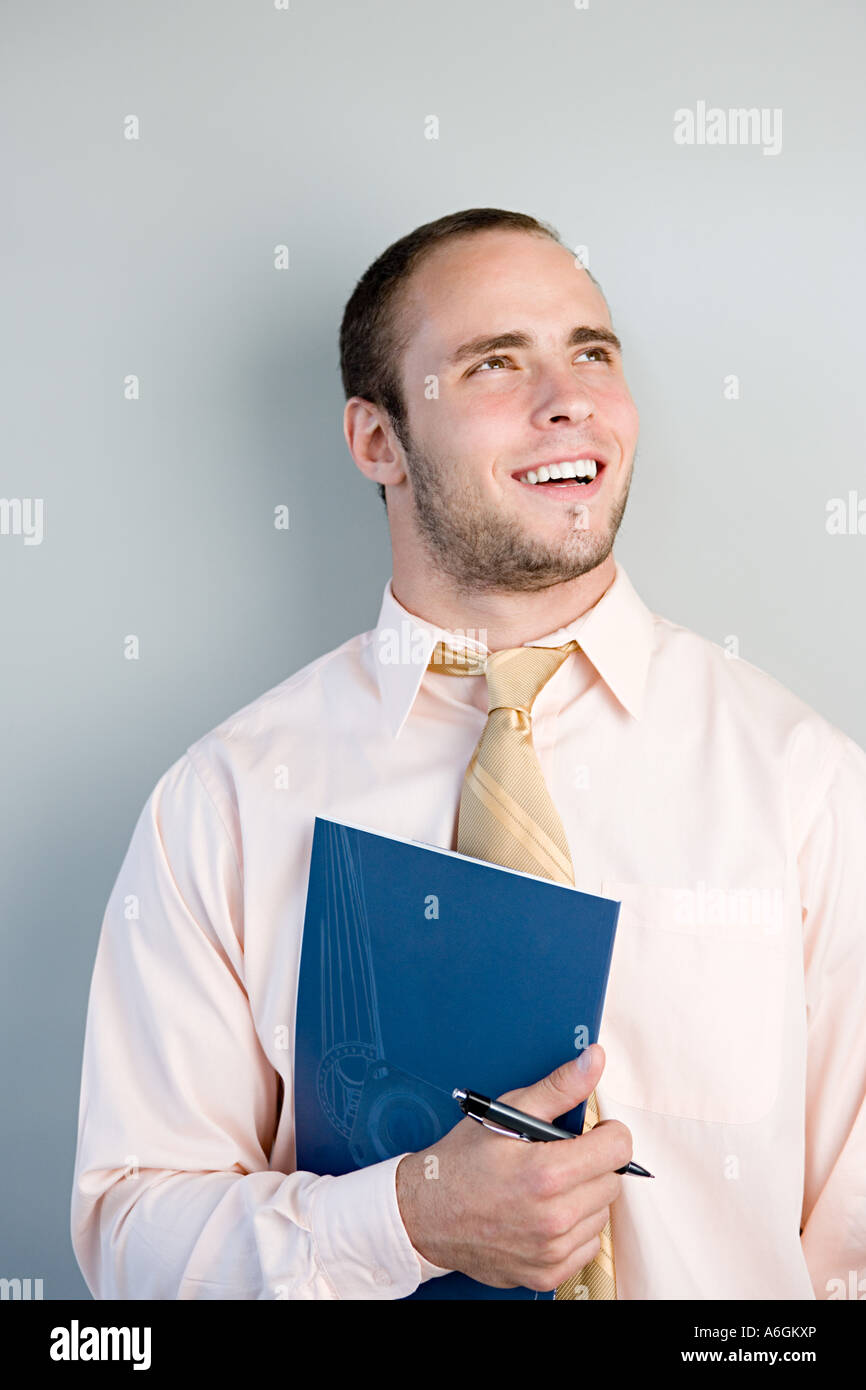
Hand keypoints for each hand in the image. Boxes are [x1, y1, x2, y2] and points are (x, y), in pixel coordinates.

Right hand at [395, 1043, 631, 1291]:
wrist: (427, 1214)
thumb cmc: (463, 1162)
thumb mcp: (507, 1113)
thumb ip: (559, 1087)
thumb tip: (594, 1060)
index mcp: (547, 1173)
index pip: (619, 1149)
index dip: (607, 1133)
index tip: (591, 1134)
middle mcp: (554, 1217)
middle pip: (613, 1180)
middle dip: (593, 1163)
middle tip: (560, 1157)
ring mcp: (552, 1251)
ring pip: (602, 1213)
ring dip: (585, 1196)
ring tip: (549, 1186)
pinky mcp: (548, 1274)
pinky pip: (588, 1245)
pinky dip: (575, 1228)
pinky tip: (546, 1213)